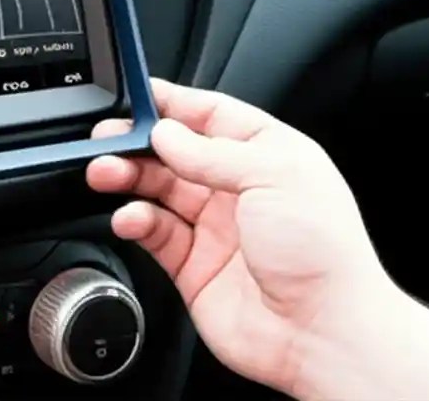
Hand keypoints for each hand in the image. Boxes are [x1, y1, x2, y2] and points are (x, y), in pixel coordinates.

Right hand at [87, 79, 391, 394]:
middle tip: (107, 138)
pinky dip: (136, 221)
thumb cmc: (323, 254)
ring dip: (129, 178)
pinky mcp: (194, 266)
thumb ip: (212, 152)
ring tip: (104, 173)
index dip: (173, 104)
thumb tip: (167, 133)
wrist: (322, 332)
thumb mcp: (274, 175)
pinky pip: (155, 233)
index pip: (212, 115)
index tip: (135, 96)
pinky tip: (130, 218)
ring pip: (159, 191)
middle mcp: (241, 189)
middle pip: (176, 153)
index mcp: (269, 155)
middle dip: (139, 142)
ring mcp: (216, 228)